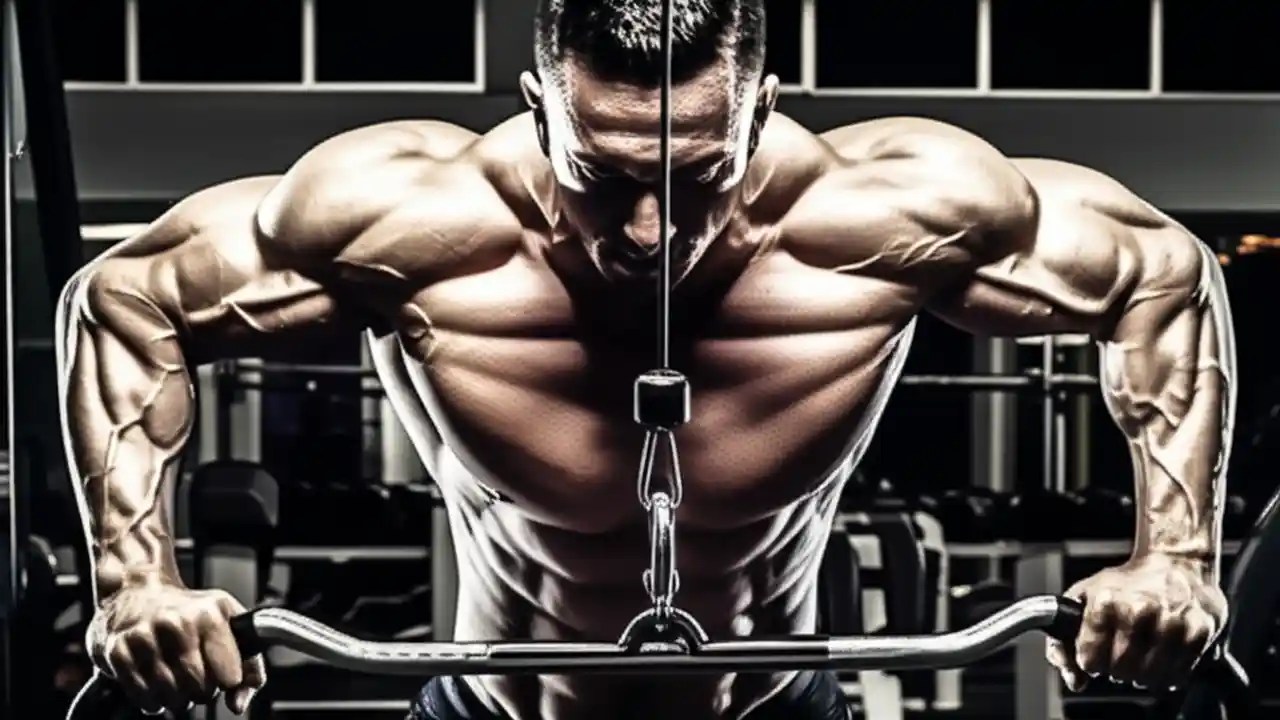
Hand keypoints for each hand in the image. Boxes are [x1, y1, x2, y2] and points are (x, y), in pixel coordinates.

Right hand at [87, 582, 266, 715]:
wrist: (136, 592)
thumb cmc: (188, 612)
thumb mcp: (229, 623)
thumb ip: (249, 664)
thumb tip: (238, 705)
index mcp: (210, 614)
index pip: (230, 677)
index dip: (228, 681)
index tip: (221, 673)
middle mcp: (176, 624)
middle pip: (201, 690)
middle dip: (203, 691)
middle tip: (196, 676)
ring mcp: (145, 638)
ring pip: (173, 698)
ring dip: (178, 698)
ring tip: (176, 678)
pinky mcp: (118, 652)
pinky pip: (145, 699)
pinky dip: (154, 700)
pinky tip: (156, 681)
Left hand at [1046, 554, 1225, 691]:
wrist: (1175, 563)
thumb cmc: (1127, 583)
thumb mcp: (1084, 599)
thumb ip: (1064, 641)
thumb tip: (1075, 682)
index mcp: (1106, 600)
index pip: (1090, 659)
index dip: (1090, 660)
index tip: (1095, 653)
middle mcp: (1139, 610)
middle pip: (1119, 671)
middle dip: (1115, 668)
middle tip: (1120, 653)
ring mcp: (1171, 622)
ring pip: (1148, 678)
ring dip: (1141, 674)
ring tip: (1141, 654)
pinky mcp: (1198, 633)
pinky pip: (1175, 677)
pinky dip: (1166, 675)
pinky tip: (1161, 655)